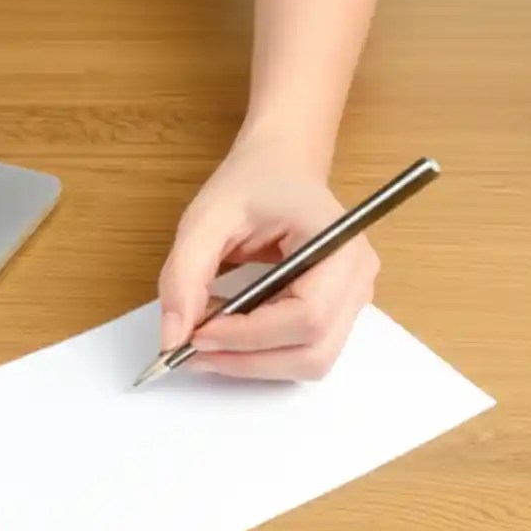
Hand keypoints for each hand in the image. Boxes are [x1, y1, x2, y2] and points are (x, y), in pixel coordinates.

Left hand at [157, 138, 379, 380]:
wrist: (279, 168)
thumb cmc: (251, 184)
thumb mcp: (206, 218)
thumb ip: (184, 275)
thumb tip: (173, 337)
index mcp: (340, 245)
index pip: (307, 316)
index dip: (249, 336)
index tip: (196, 334)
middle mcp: (357, 280)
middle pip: (312, 353)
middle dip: (247, 359)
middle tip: (193, 347)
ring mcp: (351, 302)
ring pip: (308, 363)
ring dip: (251, 363)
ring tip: (207, 336)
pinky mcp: (334, 316)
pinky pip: (300, 354)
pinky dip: (259, 355)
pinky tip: (227, 331)